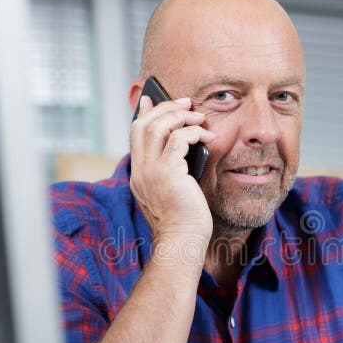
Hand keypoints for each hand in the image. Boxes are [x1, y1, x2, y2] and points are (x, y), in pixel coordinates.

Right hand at [130, 96, 214, 242]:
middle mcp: (140, 172)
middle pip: (142, 125)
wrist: (182, 243)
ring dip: (179, 116)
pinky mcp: (167, 173)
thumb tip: (186, 148)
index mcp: (139, 176)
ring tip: (198, 115)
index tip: (150, 100)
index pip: (134, 136)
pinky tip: (207, 137)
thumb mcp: (172, 192)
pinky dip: (193, 132)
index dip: (143, 114)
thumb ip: (172, 170)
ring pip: (157, 127)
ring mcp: (151, 172)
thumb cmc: (184, 223)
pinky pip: (178, 139)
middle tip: (185, 102)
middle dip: (164, 108)